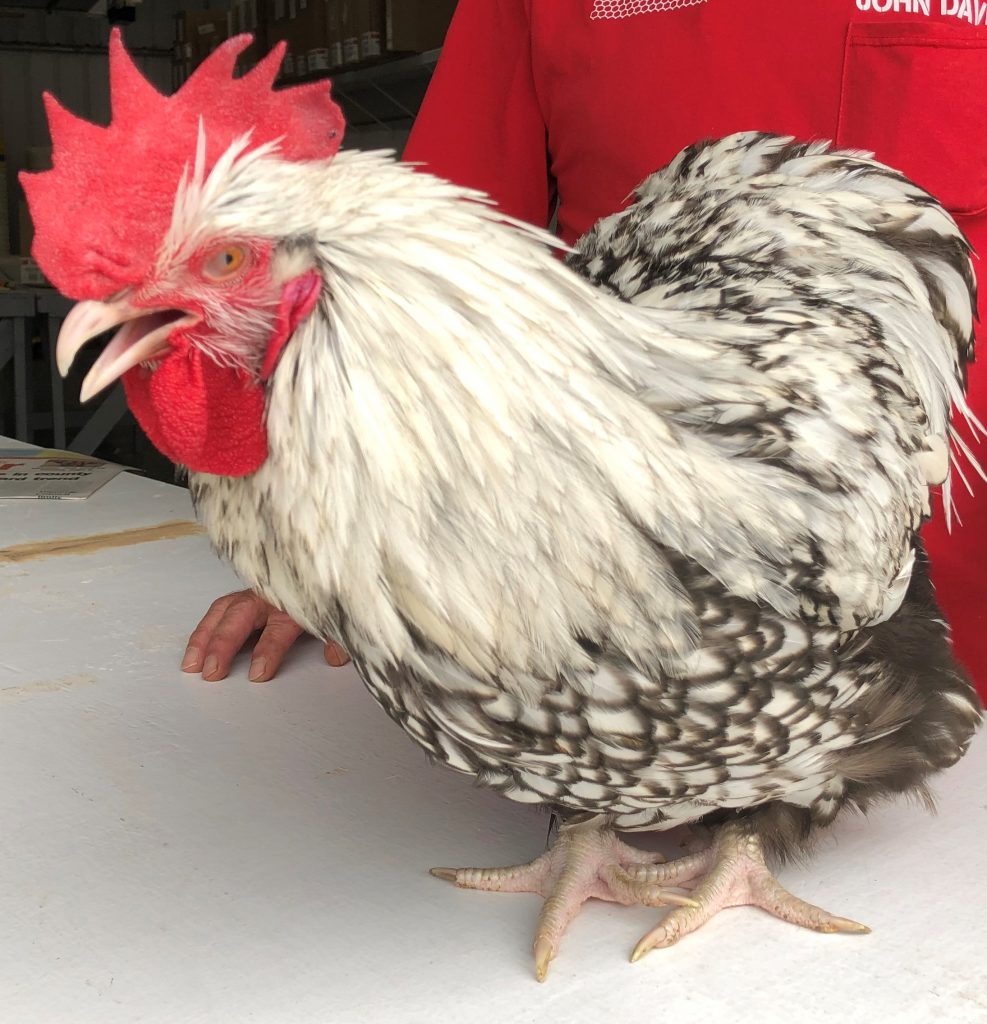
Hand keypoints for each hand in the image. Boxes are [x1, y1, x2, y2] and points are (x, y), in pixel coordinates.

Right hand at [181, 589, 349, 682]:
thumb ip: (338, 638)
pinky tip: (194, 650)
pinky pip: (218, 610)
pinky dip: (203, 629)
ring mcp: (252, 595)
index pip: (278, 629)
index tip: (259, 674)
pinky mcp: (242, 596)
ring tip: (192, 664)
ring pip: (222, 612)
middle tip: (213, 672)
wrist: (319, 570)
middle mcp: (268, 598)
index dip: (268, 651)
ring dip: (204, 638)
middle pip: (240, 617)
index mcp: (293, 605)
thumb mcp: (336, 618)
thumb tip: (335, 656)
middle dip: (224, 644)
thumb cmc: (322, 598)